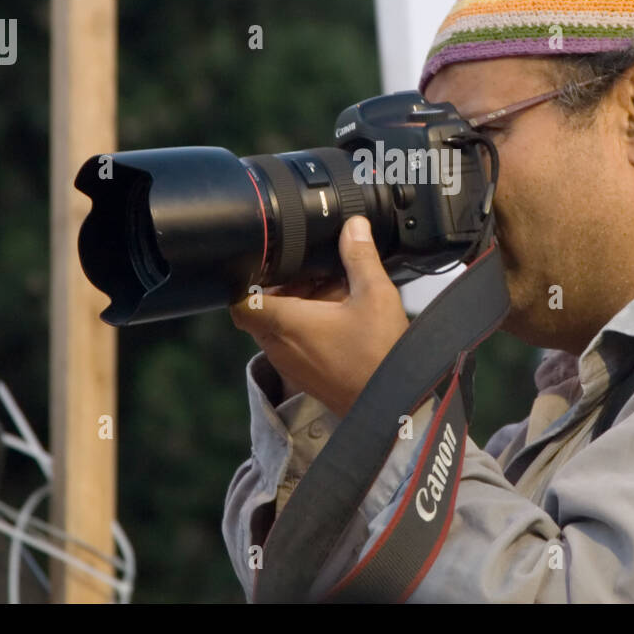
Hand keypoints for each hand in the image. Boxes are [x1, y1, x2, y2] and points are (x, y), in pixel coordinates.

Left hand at [229, 216, 408, 416]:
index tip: (266, 266)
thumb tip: (353, 227)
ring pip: (279, 328)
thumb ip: (360, 256)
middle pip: (263, 310)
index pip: (240, 303)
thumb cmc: (377, 357)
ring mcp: (292, 365)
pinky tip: (341, 318)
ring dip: (298, 308)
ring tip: (333, 293)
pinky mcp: (307, 376)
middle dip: (283, 288)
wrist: (393, 405)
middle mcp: (280, 347)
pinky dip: (309, 328)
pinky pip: (295, 345)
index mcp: (286, 323)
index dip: (246, 280)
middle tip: (312, 274)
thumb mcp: (374, 295)